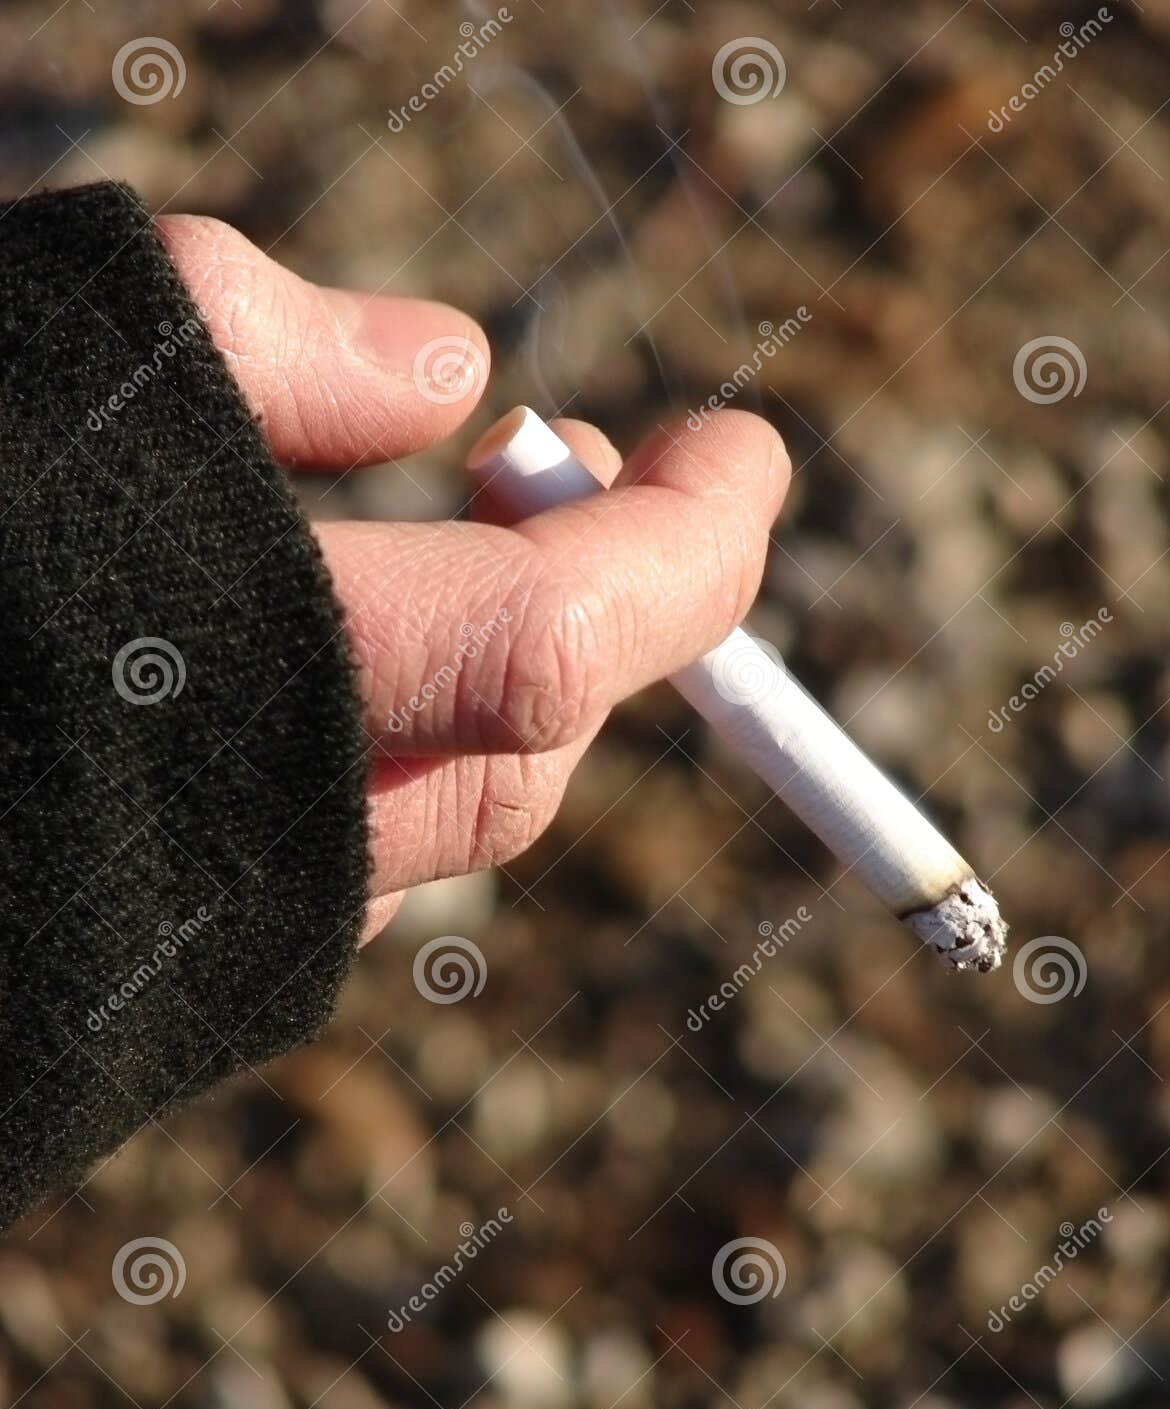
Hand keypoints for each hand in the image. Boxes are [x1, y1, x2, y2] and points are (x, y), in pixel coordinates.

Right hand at [158, 216, 791, 942]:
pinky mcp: (210, 953)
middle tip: (570, 464)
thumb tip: (451, 370)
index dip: (680, 547)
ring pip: (451, 818)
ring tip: (466, 542)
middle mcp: (265, 841)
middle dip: (596, 599)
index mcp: (255, 680)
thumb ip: (272, 344)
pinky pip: (363, 860)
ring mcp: (238, 921)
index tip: (738, 452)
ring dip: (509, 680)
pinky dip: (413, 753)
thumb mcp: (81, 354)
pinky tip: (357, 669)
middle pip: (525, 747)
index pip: (552, 636)